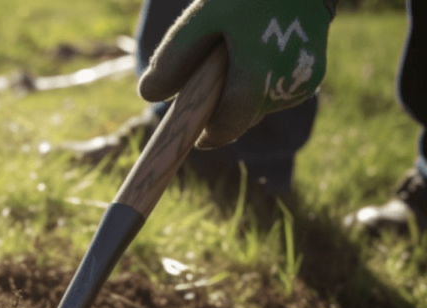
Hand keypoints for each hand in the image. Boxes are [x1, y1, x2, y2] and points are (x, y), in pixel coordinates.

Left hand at [138, 0, 332, 148]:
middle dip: (222, 107)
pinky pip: (277, 92)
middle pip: (242, 117)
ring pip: (259, 106)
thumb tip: (147, 96)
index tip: (195, 135)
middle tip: (209, 77)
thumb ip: (173, 58)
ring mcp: (304, 83)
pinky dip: (261, 83)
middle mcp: (287, 87)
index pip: (228, 127)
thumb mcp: (201, 18)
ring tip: (235, 56)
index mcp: (260, 77)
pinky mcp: (313, 75)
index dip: (208, 134)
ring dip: (242, 94)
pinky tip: (256, 54)